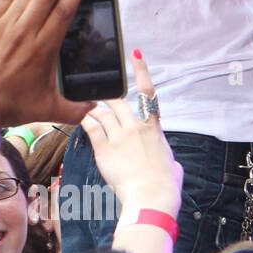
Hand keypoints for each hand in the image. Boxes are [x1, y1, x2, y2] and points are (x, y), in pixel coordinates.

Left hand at [82, 50, 181, 214]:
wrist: (151, 196)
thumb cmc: (165, 185)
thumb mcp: (173, 166)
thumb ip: (169, 159)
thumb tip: (173, 166)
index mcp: (154, 128)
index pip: (149, 92)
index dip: (142, 71)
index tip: (135, 55)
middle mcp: (136, 127)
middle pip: (117, 102)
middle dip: (107, 99)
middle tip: (100, 100)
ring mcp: (119, 136)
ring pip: (101, 112)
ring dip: (93, 112)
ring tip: (88, 113)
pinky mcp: (104, 148)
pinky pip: (90, 127)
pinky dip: (84, 122)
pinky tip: (80, 121)